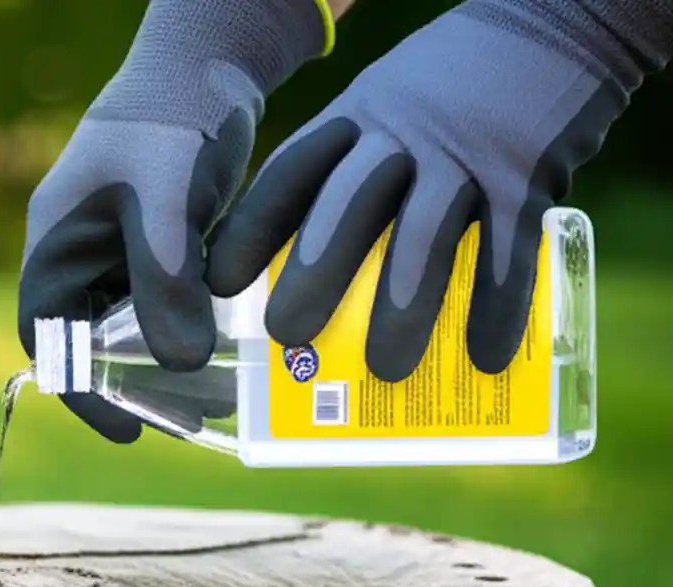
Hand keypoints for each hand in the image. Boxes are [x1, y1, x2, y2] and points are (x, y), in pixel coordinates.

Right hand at [19, 0, 331, 441]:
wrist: (207, 61)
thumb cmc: (169, 114)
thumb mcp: (162, 196)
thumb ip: (164, 276)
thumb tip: (182, 362)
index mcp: (56, 240)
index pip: (49, 333)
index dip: (80, 386)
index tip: (126, 430)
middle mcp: (80, 251)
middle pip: (91, 338)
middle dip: (133, 384)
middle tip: (184, 423)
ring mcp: (120, 246)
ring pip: (132, 324)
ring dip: (168, 361)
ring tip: (217, 398)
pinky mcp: (160, 241)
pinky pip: (166, 299)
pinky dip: (192, 327)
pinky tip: (231, 348)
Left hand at [207, 0, 654, 380]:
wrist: (550, 26)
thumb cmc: (450, 88)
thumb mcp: (383, 105)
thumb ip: (350, 169)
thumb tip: (302, 265)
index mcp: (356, 119)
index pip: (290, 174)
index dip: (249, 230)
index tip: (217, 284)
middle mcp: (402, 136)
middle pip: (346, 206)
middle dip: (313, 272)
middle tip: (285, 334)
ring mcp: (464, 155)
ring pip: (424, 235)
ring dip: (403, 308)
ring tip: (384, 371)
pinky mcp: (526, 176)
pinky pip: (509, 249)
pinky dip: (499, 306)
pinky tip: (486, 357)